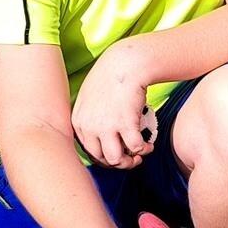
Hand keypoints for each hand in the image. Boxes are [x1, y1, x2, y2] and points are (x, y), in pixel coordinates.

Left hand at [70, 47, 156, 169]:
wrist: (125, 64)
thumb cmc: (110, 77)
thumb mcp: (88, 98)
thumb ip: (88, 117)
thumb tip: (97, 135)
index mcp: (78, 122)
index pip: (88, 151)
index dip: (104, 157)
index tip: (115, 154)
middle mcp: (90, 127)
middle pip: (102, 159)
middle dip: (118, 163)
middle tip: (130, 159)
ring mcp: (107, 127)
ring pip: (117, 159)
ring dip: (130, 162)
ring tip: (139, 155)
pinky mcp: (126, 124)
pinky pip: (136, 148)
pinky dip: (145, 150)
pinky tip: (149, 146)